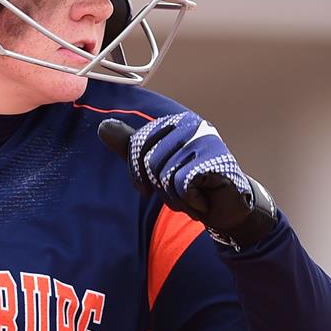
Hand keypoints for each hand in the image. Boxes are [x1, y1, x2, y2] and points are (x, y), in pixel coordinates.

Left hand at [98, 113, 277, 248]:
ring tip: (192, 196)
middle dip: (160, 187)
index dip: (136, 172)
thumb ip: (131, 146)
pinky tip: (202, 199)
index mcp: (175, 123)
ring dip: (176, 197)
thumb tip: (103, 126)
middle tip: (179, 192)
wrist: (227, 207)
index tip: (147, 187)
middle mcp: (192, 126)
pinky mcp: (215, 160)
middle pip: (151, 162)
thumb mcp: (155, 165)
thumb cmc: (192, 184)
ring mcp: (205, 141)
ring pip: (166, 175)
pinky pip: (182, 184)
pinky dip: (189, 200)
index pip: (137, 144)